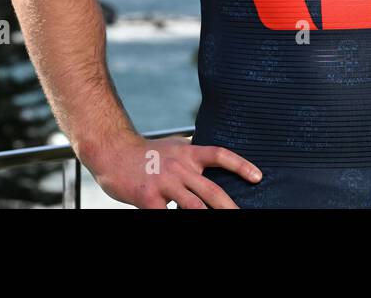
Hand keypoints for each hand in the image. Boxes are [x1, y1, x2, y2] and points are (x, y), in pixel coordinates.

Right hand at [88, 134, 261, 208]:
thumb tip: (212, 162)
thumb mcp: (173, 147)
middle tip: (242, 215)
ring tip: (222, 224)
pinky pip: (167, 216)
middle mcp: (180, 167)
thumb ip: (192, 155)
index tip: (258, 176)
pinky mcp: (149, 198)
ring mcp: (165, 183)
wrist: (112, 151)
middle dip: (230, 208)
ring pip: (194, 208)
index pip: (220, 155)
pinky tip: (179, 223)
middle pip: (212, 191)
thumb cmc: (145, 154)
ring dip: (209, 218)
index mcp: (188, 153)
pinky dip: (176, 221)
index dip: (241, 165)